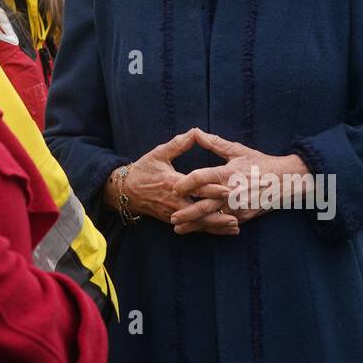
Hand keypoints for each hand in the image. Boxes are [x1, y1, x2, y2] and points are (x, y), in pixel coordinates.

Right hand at [103, 130, 236, 234]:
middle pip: (199, 210)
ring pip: (197, 222)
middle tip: (236, 216)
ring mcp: (173, 213)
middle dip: (217, 215)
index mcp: (172, 183)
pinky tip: (222, 231)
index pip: (194, 187)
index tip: (227, 189)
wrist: (125, 191)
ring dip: (216, 226)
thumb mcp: (158, 154)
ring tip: (235, 227)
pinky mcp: (172, 220)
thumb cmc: (144, 170)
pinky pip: (192, 227)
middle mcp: (174, 201)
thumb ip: (178, 144)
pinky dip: (208, 230)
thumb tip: (194, 132)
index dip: (211, 189)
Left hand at [169, 130, 310, 234]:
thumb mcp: (237, 150)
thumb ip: (214, 142)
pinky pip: (224, 224)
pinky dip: (210, 228)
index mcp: (228, 173)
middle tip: (171, 217)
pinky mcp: (243, 216)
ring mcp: (238, 207)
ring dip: (195, 225)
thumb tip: (195, 131)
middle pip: (204, 205)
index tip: (173, 188)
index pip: (201, 178)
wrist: (286, 181)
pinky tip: (198, 230)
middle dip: (186, 212)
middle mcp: (231, 192)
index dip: (186, 183)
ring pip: (212, 218)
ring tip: (179, 228)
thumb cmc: (260, 163)